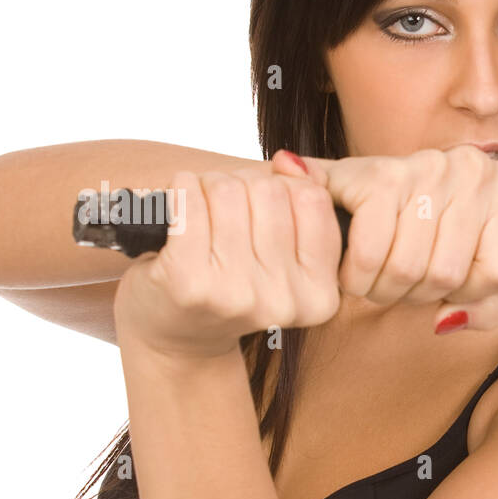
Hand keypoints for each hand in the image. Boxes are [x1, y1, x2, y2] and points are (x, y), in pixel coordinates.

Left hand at [113, 162, 343, 359]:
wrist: (177, 337)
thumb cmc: (231, 287)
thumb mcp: (285, 257)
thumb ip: (300, 206)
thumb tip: (291, 162)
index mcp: (320, 295)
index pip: (313, 199)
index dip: (284, 188)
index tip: (263, 210)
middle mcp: (284, 300)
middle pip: (270, 190)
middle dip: (243, 186)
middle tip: (226, 213)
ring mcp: (237, 294)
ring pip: (229, 189)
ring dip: (209, 186)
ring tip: (202, 215)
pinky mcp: (189, 283)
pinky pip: (189, 200)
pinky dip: (181, 190)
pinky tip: (177, 210)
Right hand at [269, 144, 497, 333]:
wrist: (355, 190)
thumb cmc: (424, 230)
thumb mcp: (469, 267)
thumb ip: (482, 306)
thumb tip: (449, 321)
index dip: (466, 292)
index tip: (446, 277)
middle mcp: (475, 169)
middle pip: (449, 275)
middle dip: (417, 293)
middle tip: (402, 279)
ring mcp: (429, 167)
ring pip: (408, 269)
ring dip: (383, 288)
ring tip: (378, 273)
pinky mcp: (380, 174)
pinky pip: (370, 254)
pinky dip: (356, 276)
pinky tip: (353, 267)